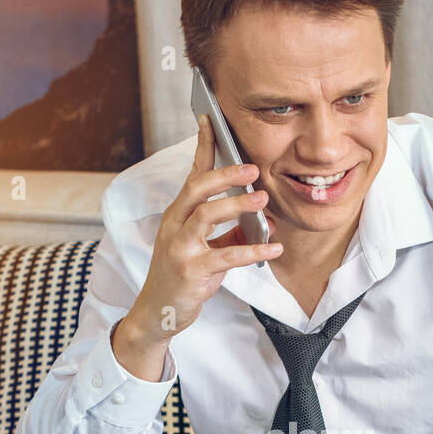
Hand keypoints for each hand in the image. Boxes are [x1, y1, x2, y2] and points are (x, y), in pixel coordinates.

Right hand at [127, 115, 282, 342]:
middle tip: (252, 167)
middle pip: (196, 189)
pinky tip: (274, 248)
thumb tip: (266, 221)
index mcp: (177, 215)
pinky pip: (226, 256)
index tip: (210, 119)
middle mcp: (174, 226)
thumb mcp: (206, 251)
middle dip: (224, 174)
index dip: (202, 147)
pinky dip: (253, 250)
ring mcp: (179, 248)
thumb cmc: (182, 279)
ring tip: (263, 200)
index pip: (191, 174)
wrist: (158, 314)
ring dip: (236, 205)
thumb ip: (231, 234)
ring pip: (206, 216)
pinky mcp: (190, 271)